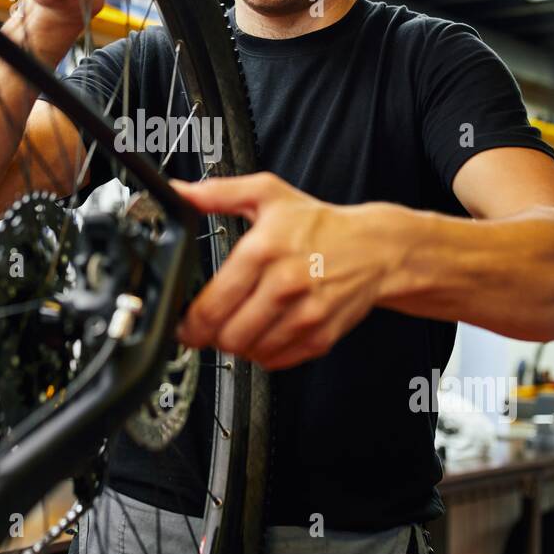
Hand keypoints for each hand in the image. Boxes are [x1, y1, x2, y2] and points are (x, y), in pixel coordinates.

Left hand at [172, 173, 407, 370]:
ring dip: (237, 344)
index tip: (184, 323)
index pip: (211, 307)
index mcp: (264, 250)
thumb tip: (179, 192)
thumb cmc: (317, 223)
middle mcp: (285, 285)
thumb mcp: (266, 194)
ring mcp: (305, 315)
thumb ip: (216, 193)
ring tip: (240, 324)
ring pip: (249, 353)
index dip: (189, 323)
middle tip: (211, 325)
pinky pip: (275, 361)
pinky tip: (265, 330)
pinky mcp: (320, 337)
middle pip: (227, 337)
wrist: (374, 248)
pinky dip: (264, 352)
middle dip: (211, 336)